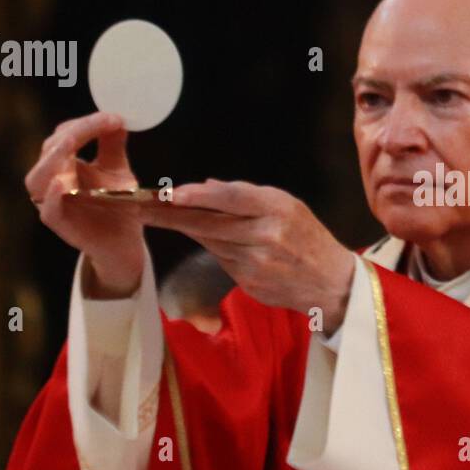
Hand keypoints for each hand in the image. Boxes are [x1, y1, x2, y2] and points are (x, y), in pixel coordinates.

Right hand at [24, 112, 144, 296]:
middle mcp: (52, 179)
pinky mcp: (58, 223)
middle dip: (74, 133)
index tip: (114, 118)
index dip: (87, 123)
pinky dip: (52, 196)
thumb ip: (113, 145)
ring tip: (73, 142)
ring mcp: (51, 202)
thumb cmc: (116, 204)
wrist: (124, 242)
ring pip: (38, 177)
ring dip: (55, 158)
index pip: (65, 135)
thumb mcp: (117, 170)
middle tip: (100, 123)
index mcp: (64, 163)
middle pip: (50, 150)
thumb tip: (117, 117)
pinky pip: (48, 209)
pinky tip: (62, 182)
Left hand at [137, 179, 355, 331]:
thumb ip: (247, 196)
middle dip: (171, 214)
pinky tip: (209, 239)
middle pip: (209, 222)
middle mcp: (266, 234)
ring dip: (184, 228)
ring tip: (156, 215)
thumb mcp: (287, 206)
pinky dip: (212, 246)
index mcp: (277, 208)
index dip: (197, 195)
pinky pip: (221, 258)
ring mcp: (256, 261)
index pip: (231, 198)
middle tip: (139, 206)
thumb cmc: (306, 237)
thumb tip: (205, 186)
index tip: (169, 193)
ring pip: (210, 240)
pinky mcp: (248, 282)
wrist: (331, 282)